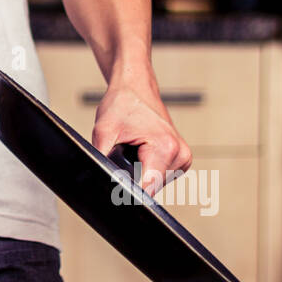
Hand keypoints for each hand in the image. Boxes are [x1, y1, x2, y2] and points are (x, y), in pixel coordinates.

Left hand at [91, 77, 192, 195]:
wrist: (136, 88)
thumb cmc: (122, 104)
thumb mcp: (103, 132)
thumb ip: (101, 158)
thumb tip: (97, 178)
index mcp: (165, 148)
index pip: (149, 188)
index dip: (129, 192)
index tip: (117, 192)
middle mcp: (179, 154)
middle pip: (151, 187)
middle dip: (133, 178)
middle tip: (123, 155)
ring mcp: (183, 157)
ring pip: (156, 183)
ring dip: (141, 173)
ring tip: (133, 150)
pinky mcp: (181, 159)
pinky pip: (161, 175)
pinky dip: (148, 168)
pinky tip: (141, 152)